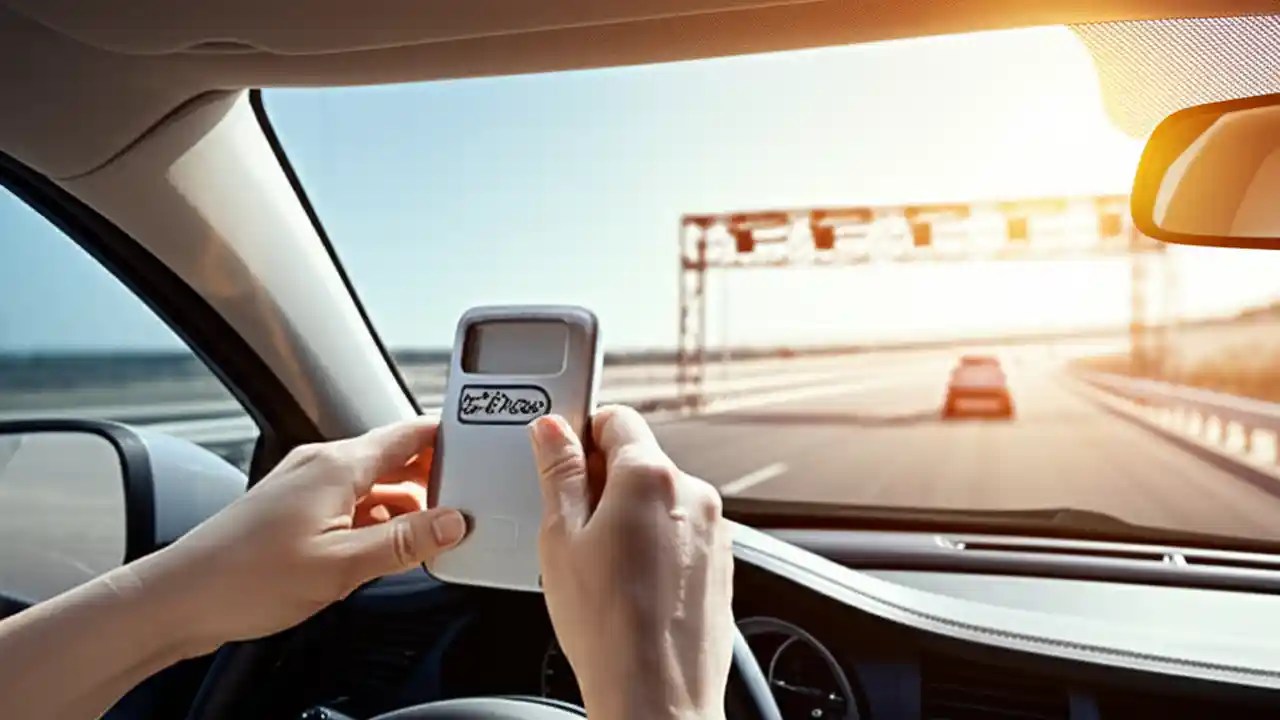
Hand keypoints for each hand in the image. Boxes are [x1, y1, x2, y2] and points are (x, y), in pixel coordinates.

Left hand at [133, 417, 466, 654]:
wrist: (179, 600)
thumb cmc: (243, 579)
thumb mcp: (342, 566)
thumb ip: (404, 542)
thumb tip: (454, 523)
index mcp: (337, 465)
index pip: (411, 434)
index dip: (451, 440)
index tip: (482, 455)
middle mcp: (322, 465)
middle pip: (396, 458)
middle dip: (434, 480)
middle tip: (467, 508)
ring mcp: (305, 486)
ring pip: (374, 484)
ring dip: (404, 506)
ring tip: (429, 538)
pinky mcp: (294, 509)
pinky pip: (351, 504)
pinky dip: (375, 521)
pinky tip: (385, 551)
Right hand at [530, 406, 733, 719]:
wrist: (658, 696)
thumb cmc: (607, 628)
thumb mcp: (560, 540)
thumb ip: (557, 472)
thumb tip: (551, 430)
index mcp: (651, 476)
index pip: (616, 418)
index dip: (582, 434)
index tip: (561, 458)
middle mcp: (693, 493)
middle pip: (639, 459)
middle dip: (603, 481)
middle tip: (572, 525)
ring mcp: (714, 528)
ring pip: (660, 497)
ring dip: (630, 514)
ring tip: (601, 565)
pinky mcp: (721, 560)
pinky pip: (679, 531)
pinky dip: (655, 543)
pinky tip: (630, 583)